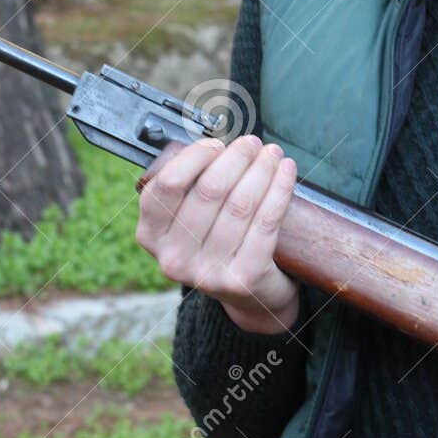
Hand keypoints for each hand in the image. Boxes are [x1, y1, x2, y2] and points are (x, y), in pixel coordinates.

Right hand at [135, 135, 301, 333]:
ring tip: (272, 153)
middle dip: (236, 158)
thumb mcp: (190, 215)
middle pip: (209, 190)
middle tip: (253, 143)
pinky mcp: (242, 279)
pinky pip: (265, 222)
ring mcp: (206, 273)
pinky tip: (286, 171)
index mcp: (151, 234)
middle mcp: (173, 257)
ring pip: (240, 204)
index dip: (194, 157)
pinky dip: (279, 190)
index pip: (167, 185)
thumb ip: (191, 183)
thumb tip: (218, 142)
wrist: (247, 295)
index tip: (217, 144)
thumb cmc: (216, 238)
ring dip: (261, 170)